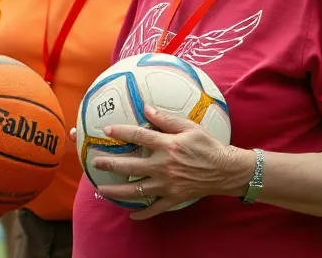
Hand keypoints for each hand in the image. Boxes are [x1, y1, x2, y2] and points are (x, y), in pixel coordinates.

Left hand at [92, 106, 250, 220]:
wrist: (226, 170)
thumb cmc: (208, 146)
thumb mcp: (189, 127)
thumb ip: (166, 119)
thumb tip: (146, 107)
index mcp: (167, 145)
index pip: (138, 136)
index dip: (121, 132)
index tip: (107, 130)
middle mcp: (163, 166)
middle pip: (130, 166)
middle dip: (110, 164)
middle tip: (95, 162)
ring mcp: (167, 184)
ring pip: (136, 190)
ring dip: (117, 191)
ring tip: (102, 190)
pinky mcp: (173, 198)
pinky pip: (154, 208)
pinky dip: (142, 213)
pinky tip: (131, 215)